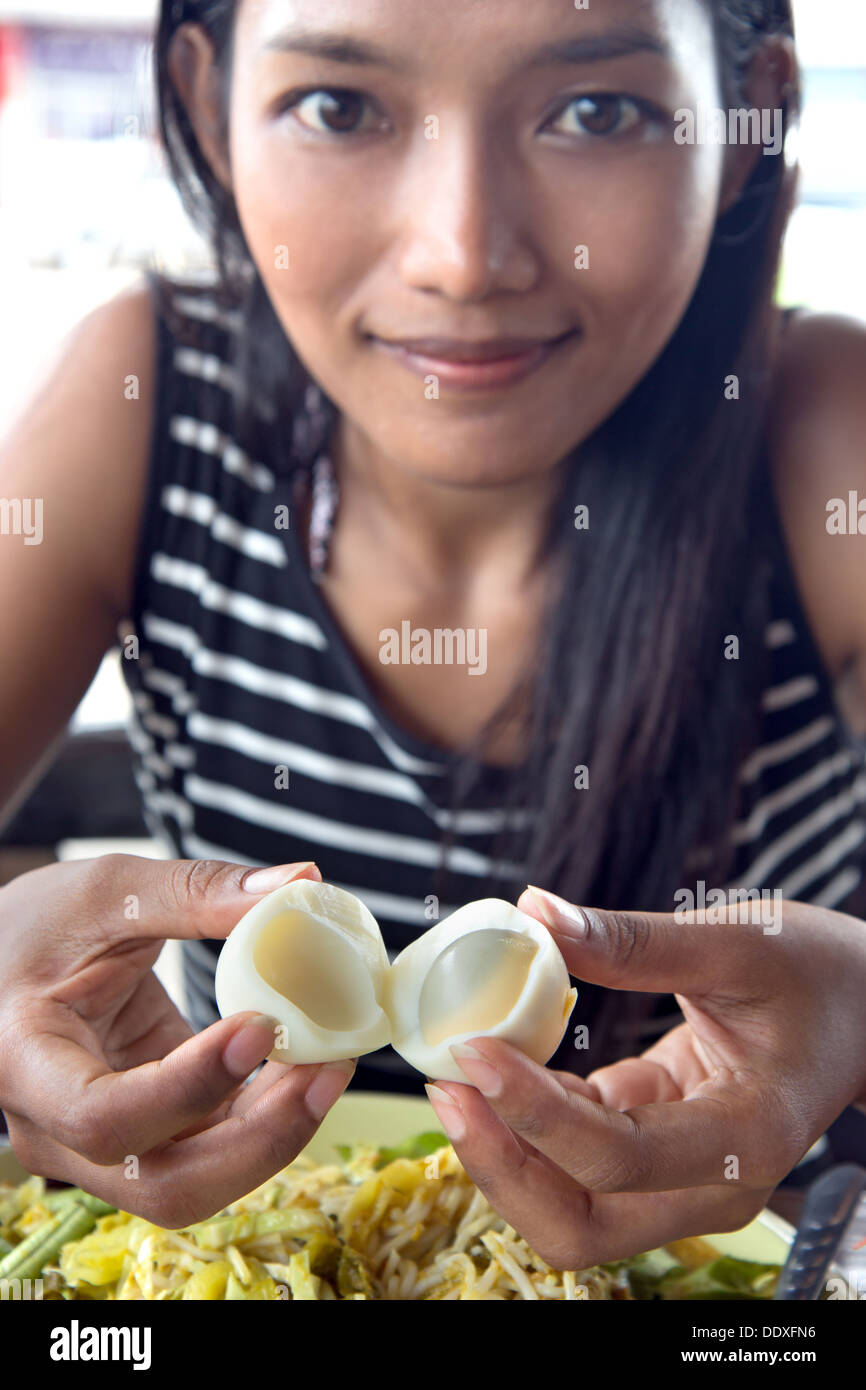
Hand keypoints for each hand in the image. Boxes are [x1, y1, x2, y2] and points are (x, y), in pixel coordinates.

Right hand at [0, 855, 354, 1227]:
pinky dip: (265, 1117)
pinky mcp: (149, 1134)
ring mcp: (104, 1147)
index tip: (259, 1026)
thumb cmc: (40, 923)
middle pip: (165, 1186)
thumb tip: (304, 880)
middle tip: (327, 1070)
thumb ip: (199, 890)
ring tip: (330, 1064)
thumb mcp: (108, 891)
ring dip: (274, 1134)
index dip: (189, 1086)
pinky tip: (306, 1067)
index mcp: (26, 1064)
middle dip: (259, 1140)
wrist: (8, 958)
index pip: (103, 1116)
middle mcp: (57, 1129)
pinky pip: (211, 1148)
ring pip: (196, 1183)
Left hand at [424, 888, 865, 1269]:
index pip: (619, 1156)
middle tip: (444, 1087)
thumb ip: (634, 939)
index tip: (472, 1053)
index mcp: (747, 1137)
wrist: (861, 1007)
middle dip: (502, 1164)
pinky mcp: (655, 1152)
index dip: (534, 1113)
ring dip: (505, 1153)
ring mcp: (683, 1179)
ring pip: (571, 1206)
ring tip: (455, 1077)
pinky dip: (530, 1121)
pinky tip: (498, 1064)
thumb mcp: (737, 944)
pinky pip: (577, 1159)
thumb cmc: (817, 974)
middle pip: (583, 1219)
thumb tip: (534, 911)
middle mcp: (714, 1184)